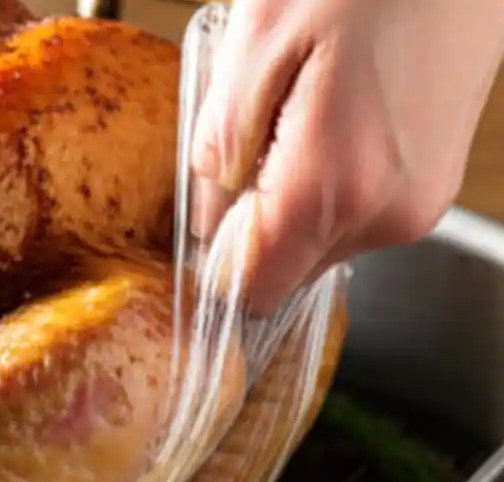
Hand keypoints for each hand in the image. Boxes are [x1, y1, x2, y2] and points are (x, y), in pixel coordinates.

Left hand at [192, 0, 503, 314]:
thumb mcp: (260, 44)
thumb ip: (218, 145)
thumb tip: (203, 215)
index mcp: (335, 187)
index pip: (251, 289)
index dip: (211, 263)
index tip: (199, 216)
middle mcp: (385, 214)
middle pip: (283, 269)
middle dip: (249, 219)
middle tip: (252, 135)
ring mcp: (417, 205)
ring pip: (315, 241)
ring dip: (287, 195)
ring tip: (299, 111)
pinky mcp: (431, 187)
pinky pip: (351, 213)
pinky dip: (323, 180)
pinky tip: (327, 114)